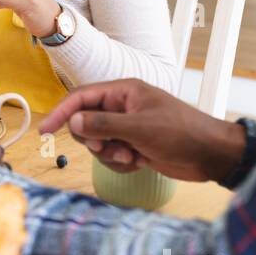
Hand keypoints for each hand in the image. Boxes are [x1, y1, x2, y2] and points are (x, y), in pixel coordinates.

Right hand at [39, 79, 246, 183]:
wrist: (210, 155)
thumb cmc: (182, 133)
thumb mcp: (140, 128)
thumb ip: (103, 124)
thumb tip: (72, 121)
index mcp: (124, 92)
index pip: (81, 97)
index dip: (61, 112)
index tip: (45, 131)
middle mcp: (122, 107)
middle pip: (85, 121)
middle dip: (92, 139)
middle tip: (106, 147)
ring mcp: (127, 127)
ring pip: (97, 142)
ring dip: (109, 154)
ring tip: (131, 156)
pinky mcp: (133, 146)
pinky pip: (111, 155)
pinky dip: (120, 162)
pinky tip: (140, 162)